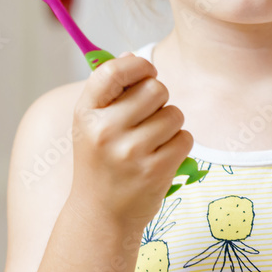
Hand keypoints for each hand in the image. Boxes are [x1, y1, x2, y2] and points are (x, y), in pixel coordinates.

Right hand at [68, 52, 193, 232]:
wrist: (100, 215)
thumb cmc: (100, 161)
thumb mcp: (92, 124)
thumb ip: (111, 90)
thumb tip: (131, 56)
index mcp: (86, 113)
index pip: (113, 70)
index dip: (139, 66)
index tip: (146, 73)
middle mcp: (105, 131)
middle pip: (156, 88)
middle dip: (159, 99)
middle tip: (146, 119)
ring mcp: (130, 152)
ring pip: (174, 114)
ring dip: (170, 124)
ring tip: (151, 142)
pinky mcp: (155, 170)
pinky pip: (185, 138)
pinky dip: (179, 145)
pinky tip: (160, 157)